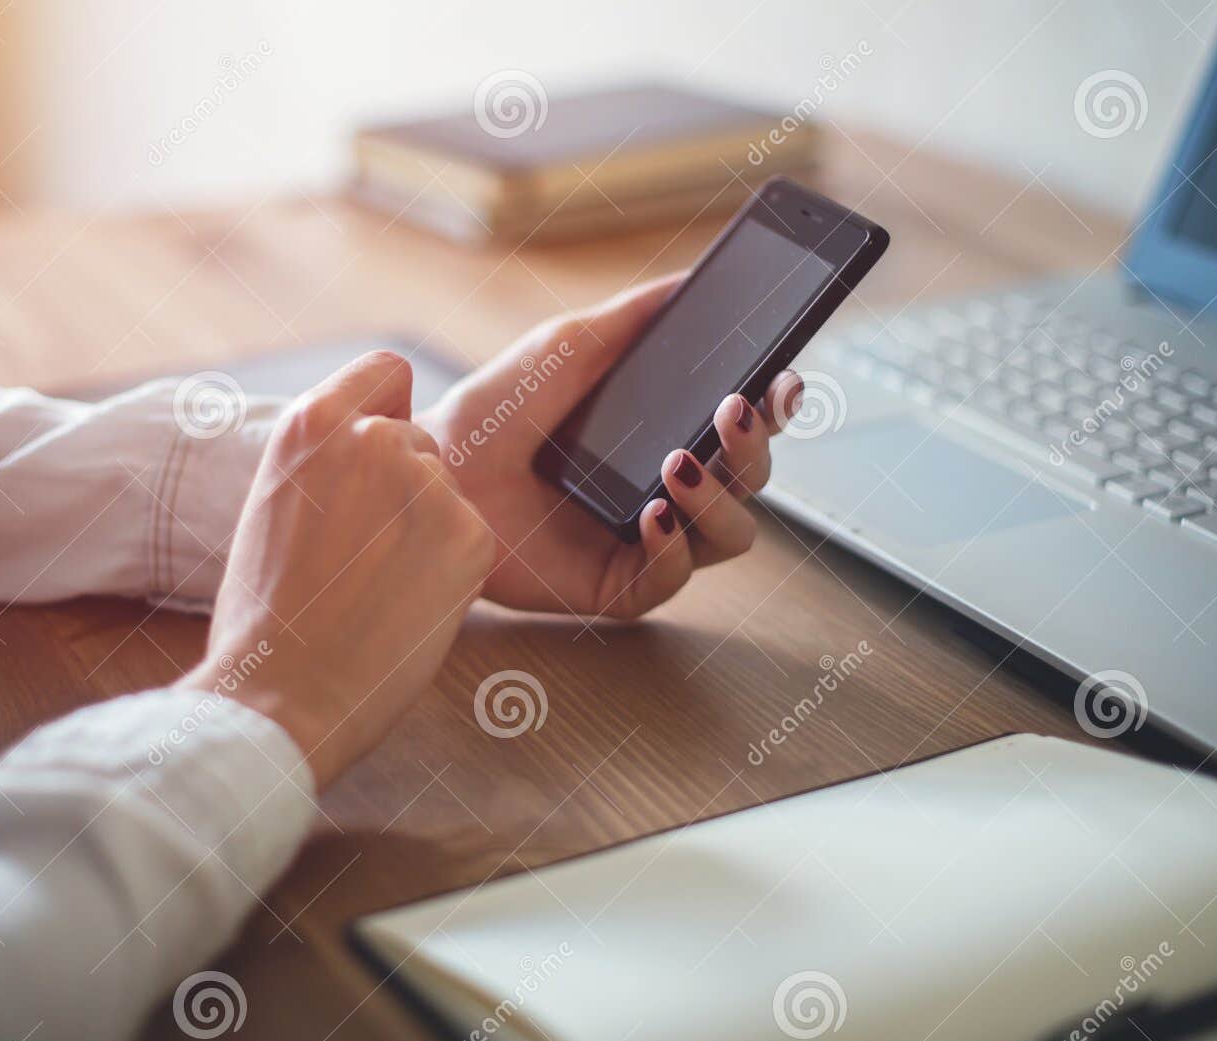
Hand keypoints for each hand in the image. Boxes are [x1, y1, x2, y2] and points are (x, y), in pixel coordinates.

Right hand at [179, 352, 493, 787]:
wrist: (282, 693)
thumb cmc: (265, 613)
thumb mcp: (274, 501)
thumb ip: (327, 459)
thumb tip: (377, 435)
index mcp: (312, 423)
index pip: (387, 371)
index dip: (390, 406)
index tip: (384, 439)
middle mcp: (376, 439)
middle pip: (418, 440)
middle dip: (404, 486)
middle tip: (362, 554)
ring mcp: (429, 485)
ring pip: (446, 492)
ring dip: (427, 529)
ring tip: (376, 588)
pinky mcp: (471, 535)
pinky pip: (470, 538)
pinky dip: (450, 570)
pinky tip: (405, 607)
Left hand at [420, 276, 803, 618]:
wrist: (433, 468)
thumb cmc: (496, 410)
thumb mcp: (568, 347)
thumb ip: (636, 316)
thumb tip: (696, 278)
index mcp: (668, 434)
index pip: (745, 428)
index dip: (775, 408)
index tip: (783, 381)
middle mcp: (667, 491)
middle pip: (751, 483)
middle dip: (753, 448)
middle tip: (732, 411)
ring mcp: (646, 542)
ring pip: (729, 537)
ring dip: (718, 499)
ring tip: (678, 461)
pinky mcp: (614, 586)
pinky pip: (669, 581)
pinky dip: (671, 548)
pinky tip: (652, 513)